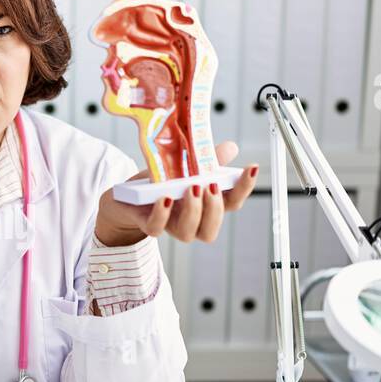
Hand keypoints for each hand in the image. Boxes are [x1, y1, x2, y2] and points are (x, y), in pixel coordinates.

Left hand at [94, 141, 257, 246]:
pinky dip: (161, 215)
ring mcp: (170, 224)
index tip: (251, 168)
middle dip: (214, 209)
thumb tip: (231, 148)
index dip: (244, 188)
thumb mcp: (186, 165)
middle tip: (211, 186)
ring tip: (191, 189)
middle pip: (211, 229)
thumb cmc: (162, 182)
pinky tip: (165, 199)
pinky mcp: (147, 223)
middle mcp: (191, 219)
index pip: (231, 203)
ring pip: (187, 234)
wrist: (129, 195)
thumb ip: (208, 159)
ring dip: (193, 212)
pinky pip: (155, 228)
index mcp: (205, 204)